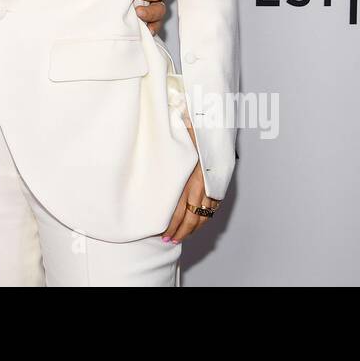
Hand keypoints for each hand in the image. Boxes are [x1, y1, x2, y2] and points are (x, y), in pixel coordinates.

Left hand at [161, 113, 218, 244]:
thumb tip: (140, 168)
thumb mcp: (172, 141)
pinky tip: (198, 223)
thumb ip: (161, 157)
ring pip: (204, 214)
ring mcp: (212, 184)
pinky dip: (206, 217)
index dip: (171, 224)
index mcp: (187, 176)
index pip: (178, 208)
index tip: (162, 233)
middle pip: (190, 216)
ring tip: (181, 237)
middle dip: (180, 231)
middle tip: (169, 241)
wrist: (213, 119)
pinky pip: (214, 206)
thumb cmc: (190, 126)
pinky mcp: (219, 182)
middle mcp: (200, 183)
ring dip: (192, 228)